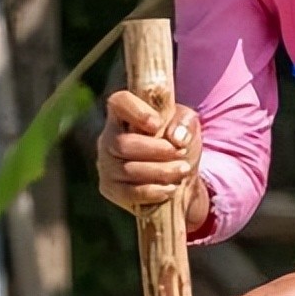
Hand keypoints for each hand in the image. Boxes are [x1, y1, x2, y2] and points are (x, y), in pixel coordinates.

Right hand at [97, 90, 209, 228]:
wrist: (178, 177)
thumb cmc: (177, 143)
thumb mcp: (187, 126)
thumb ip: (185, 122)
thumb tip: (176, 138)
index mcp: (123, 115)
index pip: (118, 102)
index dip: (136, 112)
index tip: (157, 124)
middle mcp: (108, 138)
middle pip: (122, 143)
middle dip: (155, 150)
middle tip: (180, 152)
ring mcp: (107, 165)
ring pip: (127, 170)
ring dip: (160, 171)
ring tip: (182, 170)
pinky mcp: (111, 189)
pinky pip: (128, 193)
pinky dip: (152, 191)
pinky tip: (170, 189)